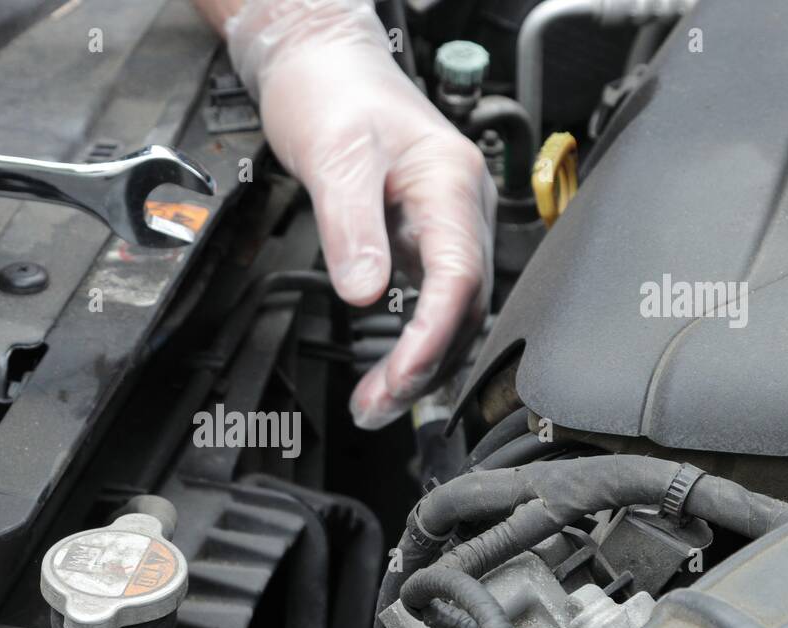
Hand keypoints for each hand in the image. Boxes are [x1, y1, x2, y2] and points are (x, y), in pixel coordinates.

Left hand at [225, 0, 495, 428]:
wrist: (322, 63)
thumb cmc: (332, 94)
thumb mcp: (334, 156)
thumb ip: (351, 227)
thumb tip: (366, 294)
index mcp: (450, 183)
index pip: (459, 277)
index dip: (431, 335)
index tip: (399, 377)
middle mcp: (461, 206)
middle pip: (465, 307)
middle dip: (425, 365)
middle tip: (377, 406)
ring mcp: (447, 222)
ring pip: (456, 311)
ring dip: (422, 363)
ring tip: (377, 401)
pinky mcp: (426, 235)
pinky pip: (435, 299)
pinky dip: (415, 340)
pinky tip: (391, 367)